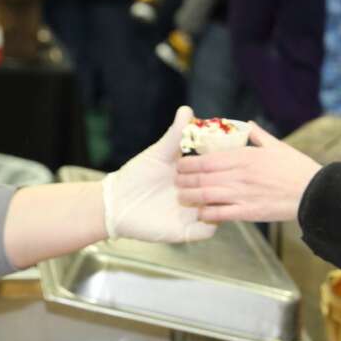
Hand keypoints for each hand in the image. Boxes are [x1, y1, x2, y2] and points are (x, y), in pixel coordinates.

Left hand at [102, 106, 217, 241]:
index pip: (220, 172)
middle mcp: (198, 195)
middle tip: (205, 179)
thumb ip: (176, 134)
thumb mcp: (160, 153)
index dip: (224, 166)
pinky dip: (210, 224)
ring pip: (221, 211)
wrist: (116, 203)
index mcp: (196, 176)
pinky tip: (200, 213)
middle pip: (223, 192)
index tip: (223, 158)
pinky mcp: (187, 231)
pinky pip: (208, 230)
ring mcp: (194, 214)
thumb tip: (187, 109)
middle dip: (217, 185)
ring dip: (215, 203)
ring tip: (198, 195)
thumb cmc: (137, 175)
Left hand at [175, 122, 321, 221]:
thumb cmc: (297, 168)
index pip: (208, 158)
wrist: (314, 193)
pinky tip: (201, 213)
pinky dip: (208, 214)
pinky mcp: (248, 212)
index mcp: (246, 156)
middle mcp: (240, 175)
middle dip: (185, 179)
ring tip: (182, 197)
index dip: (190, 161)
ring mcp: (243, 194)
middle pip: (203, 176)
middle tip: (175, 181)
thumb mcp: (278, 146)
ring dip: (191, 196)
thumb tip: (247, 125)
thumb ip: (258, 136)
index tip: (180, 163)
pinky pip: (221, 214)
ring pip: (207, 195)